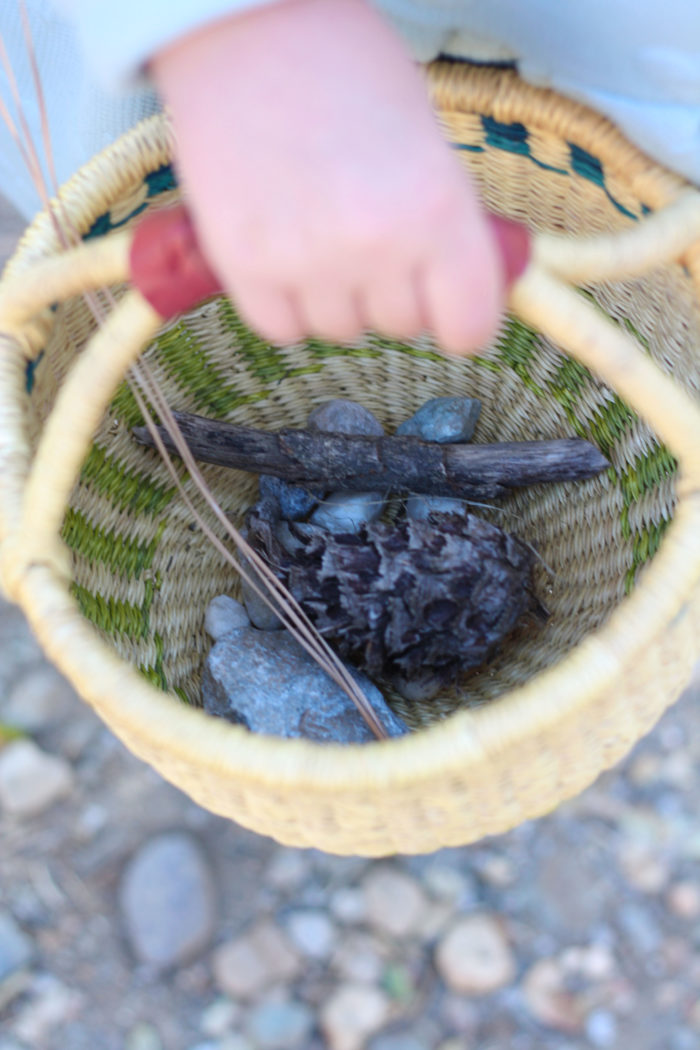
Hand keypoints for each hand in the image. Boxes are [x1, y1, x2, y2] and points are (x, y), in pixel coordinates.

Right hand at [151, 0, 504, 352]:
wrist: (249, 30)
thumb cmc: (350, 72)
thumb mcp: (429, 145)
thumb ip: (446, 228)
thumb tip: (452, 294)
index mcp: (438, 209)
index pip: (469, 326)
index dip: (462, 318)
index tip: (449, 308)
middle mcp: (376, 246)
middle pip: (401, 325)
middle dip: (393, 290)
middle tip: (368, 233)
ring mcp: (306, 261)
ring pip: (341, 329)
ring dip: (337, 296)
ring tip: (318, 229)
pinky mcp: (244, 266)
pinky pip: (283, 328)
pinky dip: (286, 304)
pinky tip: (283, 252)